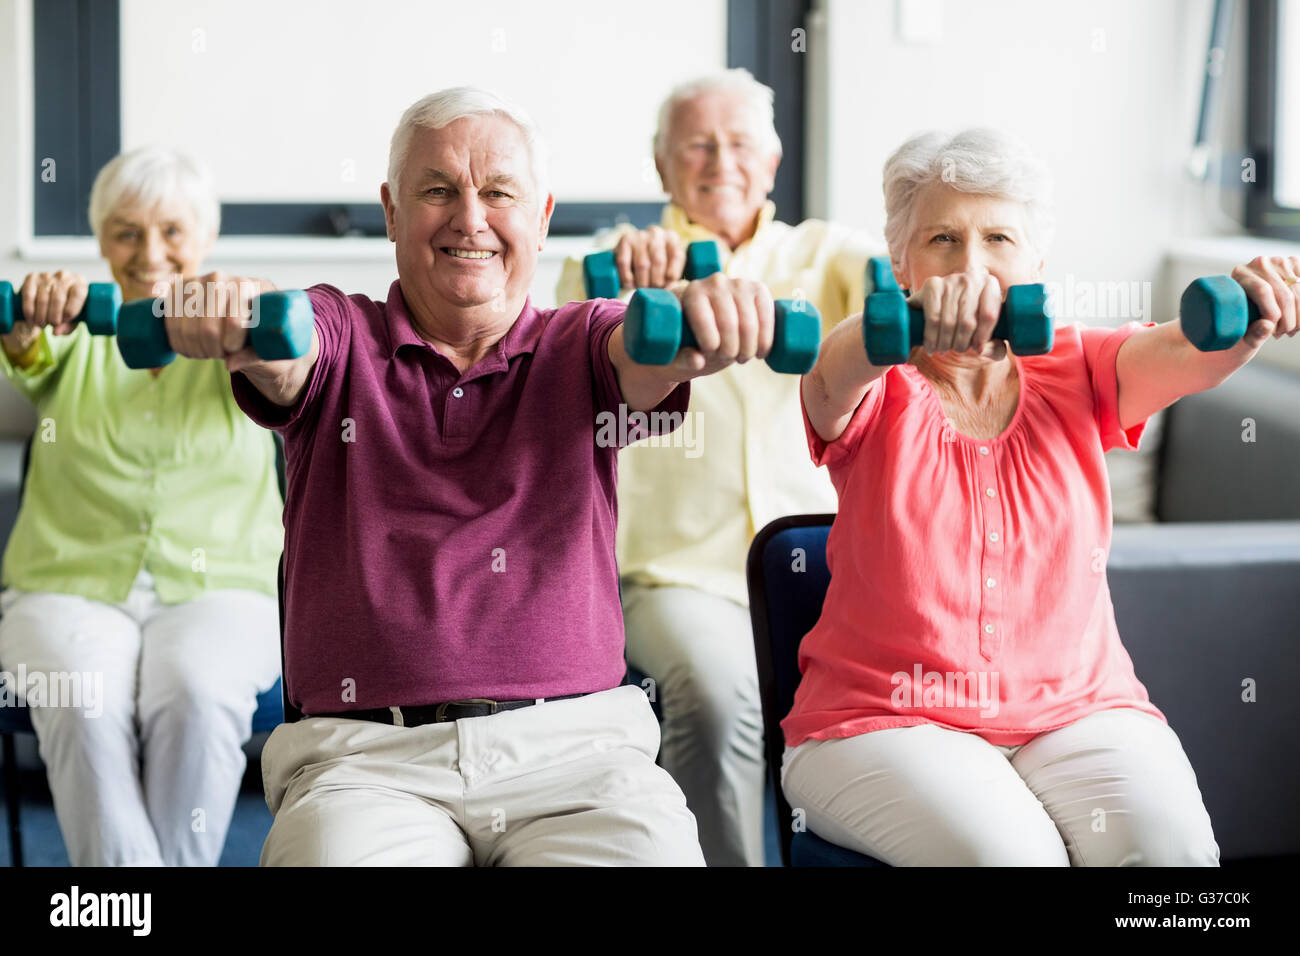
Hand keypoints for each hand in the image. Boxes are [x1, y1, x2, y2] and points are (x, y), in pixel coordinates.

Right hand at [7, 271, 87, 342]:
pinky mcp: (32, 277)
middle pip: (58, 299)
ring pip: (43, 299)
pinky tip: (31, 319)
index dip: (70, 311)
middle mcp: (64, 276)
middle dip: (54, 317)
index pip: (78, 294)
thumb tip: (56, 332)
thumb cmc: (67, 306)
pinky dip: (29, 311)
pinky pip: (29, 296)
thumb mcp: (74, 317)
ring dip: (41, 316)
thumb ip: (68, 326)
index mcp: (80, 283)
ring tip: (41, 325)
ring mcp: (47, 276)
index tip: (64, 321)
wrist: (50, 294)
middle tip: (52, 325)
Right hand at [158, 271, 285, 372]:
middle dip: (212, 350)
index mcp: (246, 285)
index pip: (233, 322)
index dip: (231, 345)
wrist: (237, 305)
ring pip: (187, 329)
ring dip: (194, 349)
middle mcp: (219, 278)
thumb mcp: (263, 342)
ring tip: (206, 352)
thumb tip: (230, 366)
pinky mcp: (176, 289)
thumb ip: (253, 356)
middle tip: (219, 354)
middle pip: (208, 329)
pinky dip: (177, 341)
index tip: (233, 350)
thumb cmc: (256, 327)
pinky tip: (188, 349)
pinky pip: (170, 321)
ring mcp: (195, 281)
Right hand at [612, 226, 685, 289]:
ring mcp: (640, 235)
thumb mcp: (669, 264)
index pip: (676, 256)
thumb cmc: (655, 262)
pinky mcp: (625, 240)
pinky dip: (627, 277)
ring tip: (641, 290)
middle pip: (659, 261)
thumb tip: (670, 288)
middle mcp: (657, 233)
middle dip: (656, 282)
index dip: (672, 275)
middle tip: (652, 292)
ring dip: (642, 282)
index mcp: (672, 237)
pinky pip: (624, 262)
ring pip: (642, 264)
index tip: (666, 287)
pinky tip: (629, 284)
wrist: (631, 251)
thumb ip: (673, 275)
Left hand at [667, 272, 772, 379]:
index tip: (709, 356)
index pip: (704, 320)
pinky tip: (759, 354)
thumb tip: (698, 361)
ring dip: (747, 350)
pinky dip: (765, 341)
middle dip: (729, 351)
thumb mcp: (678, 351)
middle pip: (728, 325)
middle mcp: (715, 282)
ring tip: (740, 358)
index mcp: (692, 292)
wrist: (708, 318)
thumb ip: (682, 359)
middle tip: (725, 359)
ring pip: (749, 325)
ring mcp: (740, 283)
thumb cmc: (688, 337)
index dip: (709, 346)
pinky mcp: (759, 289)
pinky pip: (767, 317)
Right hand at [908, 267, 1004, 360]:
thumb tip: (989, 351)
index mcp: (990, 285)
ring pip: (949, 322)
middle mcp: (972, 278)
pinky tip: (931, 347)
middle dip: (962, 343)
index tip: (977, 350)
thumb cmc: (965, 319)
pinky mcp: (932, 285)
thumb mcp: (983, 332)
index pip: (989, 315)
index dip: (982, 337)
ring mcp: (951, 280)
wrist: (935, 305)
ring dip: (945, 343)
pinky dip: (931, 338)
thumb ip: (995, 346)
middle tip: (958, 351)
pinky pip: (933, 318)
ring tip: (944, 350)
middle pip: (968, 321)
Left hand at [1228, 256, 1299, 359]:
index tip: (1273, 331)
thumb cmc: (1239, 323)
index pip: (1263, 291)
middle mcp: (1261, 264)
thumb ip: (1252, 333)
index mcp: (1240, 274)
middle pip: (1286, 295)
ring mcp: (1281, 262)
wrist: (1248, 308)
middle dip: (1287, 321)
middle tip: (1280, 333)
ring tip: (1288, 329)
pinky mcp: (1296, 265)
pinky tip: (1296, 320)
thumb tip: (1267, 326)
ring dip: (1298, 318)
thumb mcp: (1240, 331)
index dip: (1272, 313)